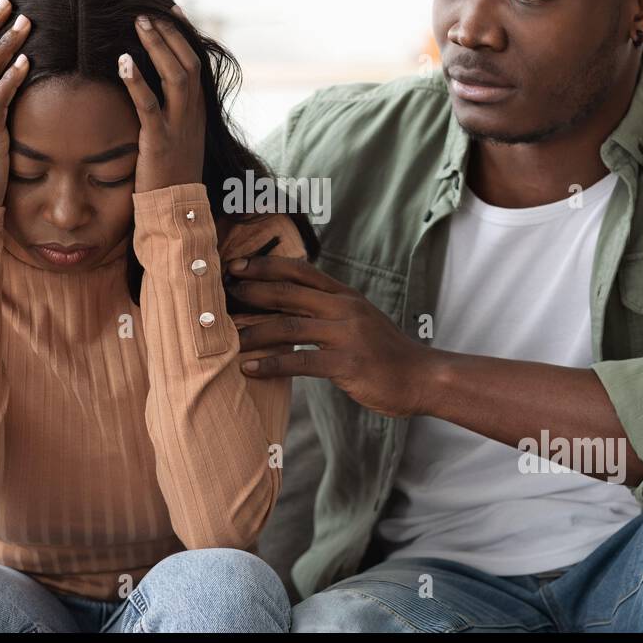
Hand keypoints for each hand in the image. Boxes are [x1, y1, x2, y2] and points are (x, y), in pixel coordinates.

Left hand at [117, 14, 204, 192]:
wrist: (177, 213)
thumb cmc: (170, 179)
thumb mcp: (177, 142)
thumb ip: (170, 116)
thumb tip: (155, 95)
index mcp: (198, 113)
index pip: (195, 64)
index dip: (183, 36)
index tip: (171, 12)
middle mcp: (193, 116)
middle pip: (188, 63)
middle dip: (169, 34)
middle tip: (148, 13)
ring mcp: (179, 127)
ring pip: (175, 76)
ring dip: (157, 47)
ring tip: (139, 24)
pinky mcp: (160, 141)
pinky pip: (149, 104)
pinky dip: (137, 80)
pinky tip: (123, 61)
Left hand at [227, 255, 431, 417]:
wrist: (422, 377)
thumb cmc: (386, 352)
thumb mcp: (360, 319)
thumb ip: (329, 309)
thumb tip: (290, 306)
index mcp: (345, 296)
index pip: (300, 270)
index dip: (266, 265)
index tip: (237, 265)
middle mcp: (344, 309)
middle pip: (289, 292)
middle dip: (251, 291)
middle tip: (221, 295)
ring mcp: (346, 335)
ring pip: (289, 327)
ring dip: (253, 332)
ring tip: (227, 337)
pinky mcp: (346, 364)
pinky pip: (300, 361)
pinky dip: (270, 364)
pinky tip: (249, 369)